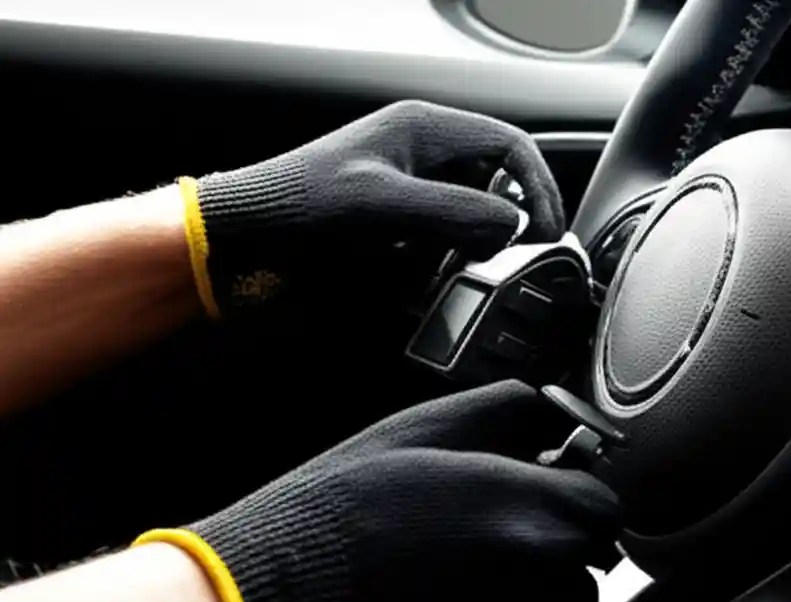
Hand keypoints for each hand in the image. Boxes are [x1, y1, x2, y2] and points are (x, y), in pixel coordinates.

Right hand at [144, 381, 617, 601]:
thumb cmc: (335, 515)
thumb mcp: (422, 431)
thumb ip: (509, 412)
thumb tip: (558, 418)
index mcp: (527, 509)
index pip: (605, 506)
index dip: (571, 496)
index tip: (542, 492)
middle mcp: (533, 580)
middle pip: (588, 564)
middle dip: (552, 546)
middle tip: (489, 534)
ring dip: (534, 599)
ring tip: (465, 579)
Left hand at [182, 100, 564, 316]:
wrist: (244, 241)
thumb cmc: (299, 208)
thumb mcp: (384, 206)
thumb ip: (457, 212)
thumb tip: (514, 227)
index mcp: (423, 130)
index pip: (511, 146)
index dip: (539, 188)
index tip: (546, 231)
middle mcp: (421, 155)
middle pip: (498, 183)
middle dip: (512, 221)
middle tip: (519, 256)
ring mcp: (409, 191)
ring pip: (474, 216)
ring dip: (479, 246)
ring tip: (469, 271)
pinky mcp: (395, 225)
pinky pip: (445, 242)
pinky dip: (450, 263)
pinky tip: (434, 282)